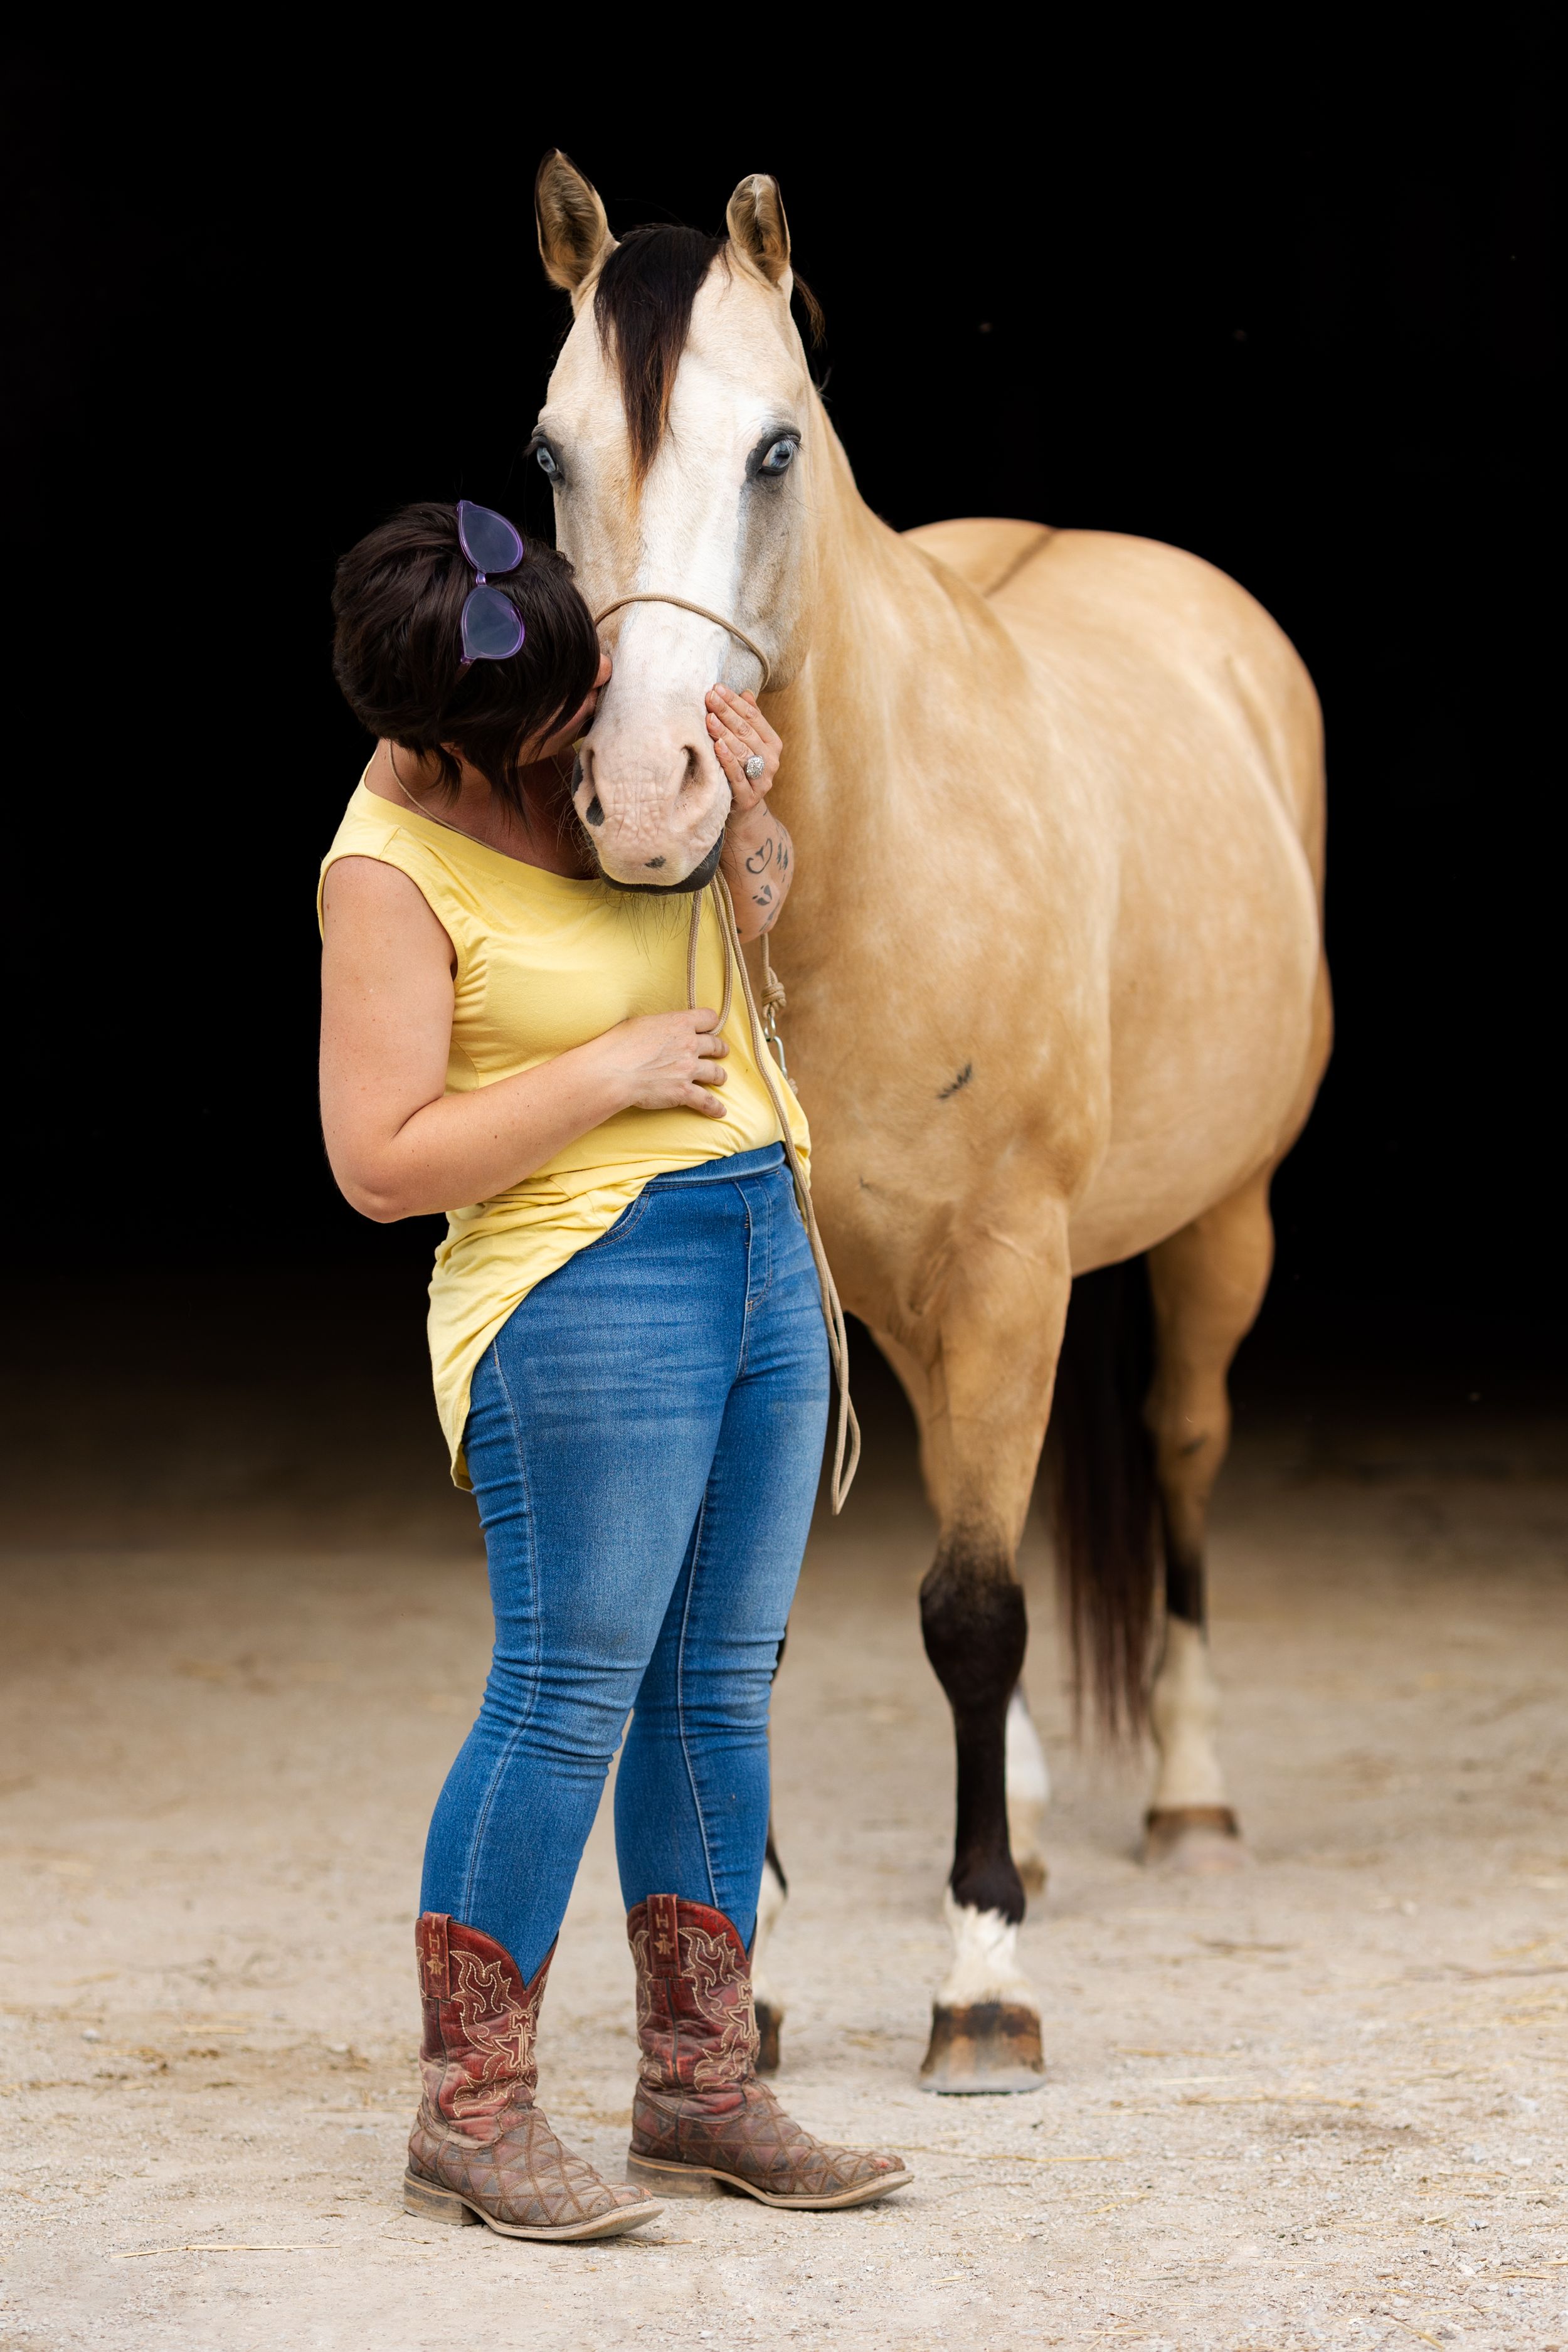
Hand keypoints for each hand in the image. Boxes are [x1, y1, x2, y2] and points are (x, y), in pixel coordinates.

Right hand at [587, 1006, 729, 1118]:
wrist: (613, 1070)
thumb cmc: (619, 1044)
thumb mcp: (643, 1023)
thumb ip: (661, 1025)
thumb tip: (662, 1030)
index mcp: (679, 1023)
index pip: (708, 1017)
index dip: (710, 1023)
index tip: (709, 1028)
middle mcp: (689, 1044)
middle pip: (715, 1045)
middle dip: (720, 1049)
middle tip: (721, 1052)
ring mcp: (688, 1069)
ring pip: (716, 1072)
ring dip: (720, 1076)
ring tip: (720, 1079)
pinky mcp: (684, 1091)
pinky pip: (707, 1101)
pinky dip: (715, 1108)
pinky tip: (720, 1111)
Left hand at [705, 685, 780, 814]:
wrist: (744, 812)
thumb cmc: (742, 770)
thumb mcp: (747, 744)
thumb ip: (749, 720)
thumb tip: (745, 691)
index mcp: (773, 744)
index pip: (754, 717)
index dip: (735, 701)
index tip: (716, 687)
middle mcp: (772, 761)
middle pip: (747, 732)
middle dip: (726, 712)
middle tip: (709, 697)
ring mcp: (762, 780)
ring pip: (742, 752)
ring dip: (724, 733)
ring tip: (709, 717)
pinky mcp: (748, 797)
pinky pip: (737, 775)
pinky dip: (727, 759)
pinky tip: (716, 745)